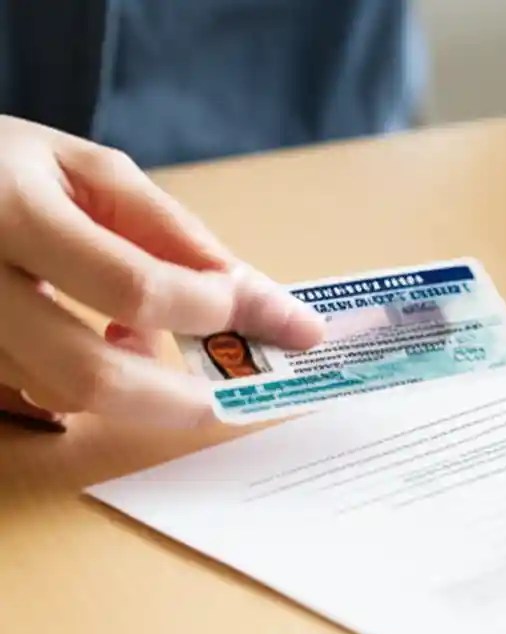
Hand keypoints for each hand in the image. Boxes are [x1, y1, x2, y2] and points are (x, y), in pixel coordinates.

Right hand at [0, 116, 324, 426]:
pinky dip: (85, 387)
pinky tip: (102, 343)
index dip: (215, 311)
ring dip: (133, 387)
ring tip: (151, 340)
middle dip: (178, 400)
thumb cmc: (4, 166)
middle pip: (89, 372)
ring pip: (59, 393)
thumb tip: (247, 294)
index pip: (135, 284)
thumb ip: (168, 230)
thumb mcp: (88, 170)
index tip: (283, 324)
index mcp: (11, 209)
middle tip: (235, 398)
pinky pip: (30, 396)